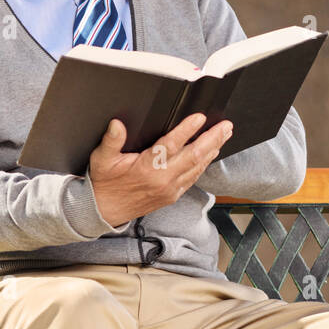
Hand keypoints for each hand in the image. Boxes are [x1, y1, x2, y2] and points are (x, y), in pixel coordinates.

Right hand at [87, 111, 232, 227]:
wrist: (104, 210)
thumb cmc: (104, 182)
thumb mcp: (101, 159)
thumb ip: (111, 140)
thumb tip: (117, 124)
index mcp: (147, 168)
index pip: (171, 145)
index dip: (186, 130)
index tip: (200, 118)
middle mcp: (162, 179)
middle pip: (193, 156)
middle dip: (212, 139)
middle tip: (226, 126)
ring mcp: (170, 189)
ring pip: (197, 167)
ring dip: (212, 150)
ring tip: (224, 135)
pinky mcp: (172, 195)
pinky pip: (193, 178)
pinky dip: (204, 165)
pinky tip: (211, 154)